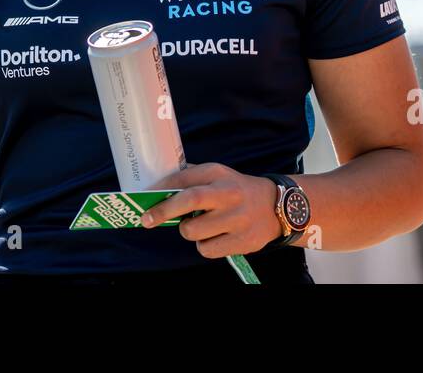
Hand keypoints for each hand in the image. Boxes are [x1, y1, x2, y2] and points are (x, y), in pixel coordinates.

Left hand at [140, 162, 283, 258]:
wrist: (278, 207)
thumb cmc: (237, 191)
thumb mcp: (218, 175)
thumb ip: (192, 178)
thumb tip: (157, 186)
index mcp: (219, 173)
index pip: (184, 178)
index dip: (162, 188)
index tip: (145, 197)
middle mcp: (228, 193)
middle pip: (190, 200)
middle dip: (163, 210)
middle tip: (147, 219)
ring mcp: (237, 218)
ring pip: (193, 231)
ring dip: (189, 231)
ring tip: (200, 225)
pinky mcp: (243, 241)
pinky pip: (206, 249)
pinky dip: (204, 245)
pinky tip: (215, 236)